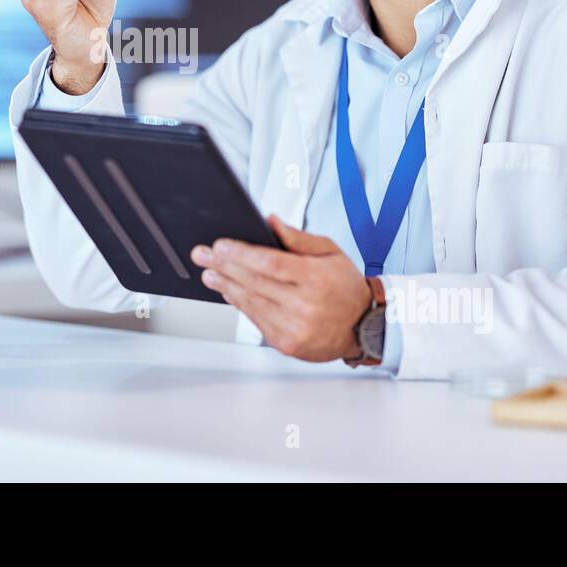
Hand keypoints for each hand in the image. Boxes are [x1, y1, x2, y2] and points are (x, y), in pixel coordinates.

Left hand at [190, 215, 372, 361]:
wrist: (363, 326)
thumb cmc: (346, 287)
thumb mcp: (330, 252)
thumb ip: (298, 238)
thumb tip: (270, 222)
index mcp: (316, 278)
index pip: (270, 263)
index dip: (240, 254)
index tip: (220, 246)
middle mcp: (305, 305)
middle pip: (254, 282)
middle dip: (223, 266)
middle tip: (203, 255)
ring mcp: (295, 327)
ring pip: (251, 302)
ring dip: (226, 286)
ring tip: (210, 273)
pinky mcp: (287, 343)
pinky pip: (255, 320)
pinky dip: (240, 304)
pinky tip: (230, 292)